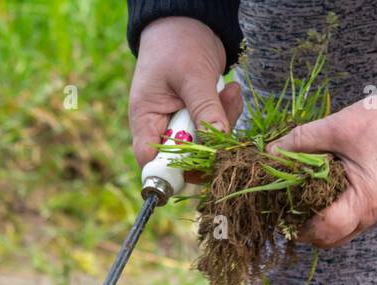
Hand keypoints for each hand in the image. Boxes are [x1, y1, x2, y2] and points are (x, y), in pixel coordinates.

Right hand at [130, 17, 243, 169]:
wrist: (189, 21)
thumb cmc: (178, 42)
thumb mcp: (192, 75)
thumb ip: (204, 108)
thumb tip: (217, 140)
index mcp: (146, 119)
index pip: (151, 161)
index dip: (172, 171)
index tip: (201, 162)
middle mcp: (161, 127)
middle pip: (184, 158)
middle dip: (209, 142)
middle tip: (225, 113)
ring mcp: (181, 123)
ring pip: (205, 145)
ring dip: (224, 124)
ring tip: (230, 93)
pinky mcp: (199, 117)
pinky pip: (216, 130)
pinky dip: (227, 114)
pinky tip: (230, 91)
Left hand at [271, 84, 376, 247]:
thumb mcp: (337, 127)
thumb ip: (300, 141)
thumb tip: (268, 153)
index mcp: (366, 199)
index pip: (326, 229)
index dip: (299, 223)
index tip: (279, 208)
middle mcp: (374, 214)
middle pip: (331, 240)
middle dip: (305, 228)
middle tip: (282, 207)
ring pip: (340, 234)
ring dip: (318, 223)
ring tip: (297, 201)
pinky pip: (349, 221)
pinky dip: (331, 214)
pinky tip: (316, 195)